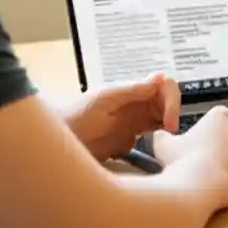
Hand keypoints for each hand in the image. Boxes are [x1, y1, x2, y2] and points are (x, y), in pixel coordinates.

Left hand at [61, 73, 179, 160]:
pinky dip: (161, 141)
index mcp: (131, 90)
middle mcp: (136, 103)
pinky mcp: (130, 139)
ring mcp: (134, 121)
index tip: (169, 123)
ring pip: (164, 118)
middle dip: (173, 115)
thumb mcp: (103, 101)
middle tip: (169, 135)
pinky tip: (157, 150)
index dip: (172, 101)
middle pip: (168, 102)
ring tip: (165, 144)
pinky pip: (154, 136)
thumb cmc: (73, 117)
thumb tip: (161, 77)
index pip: (164, 86)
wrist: (54, 143)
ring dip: (169, 128)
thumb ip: (131, 90)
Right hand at [154, 106, 227, 209]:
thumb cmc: (181, 161)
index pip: (219, 119)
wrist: (196, 187)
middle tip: (210, 162)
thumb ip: (163, 136)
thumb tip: (158, 135)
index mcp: (222, 116)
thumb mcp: (163, 144)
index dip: (210, 133)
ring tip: (220, 178)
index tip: (201, 145)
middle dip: (227, 147)